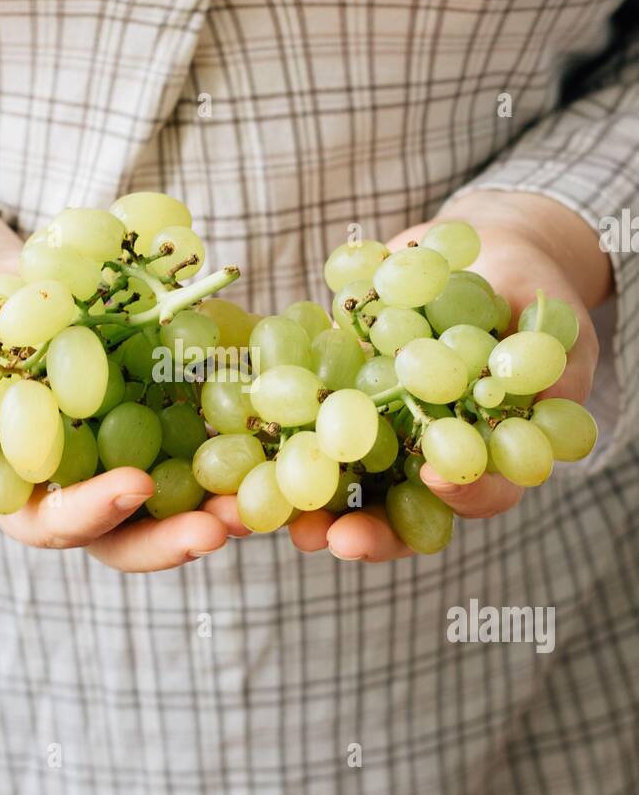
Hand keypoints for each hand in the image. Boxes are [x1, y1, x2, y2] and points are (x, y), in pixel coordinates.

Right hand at [0, 207, 227, 570]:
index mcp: (26, 497)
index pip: (59, 523)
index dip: (94, 513)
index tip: (133, 487)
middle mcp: (85, 490)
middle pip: (131, 535)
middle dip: (175, 538)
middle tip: (221, 527)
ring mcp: (130, 459)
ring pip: (178, 501)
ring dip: (221, 505)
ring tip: (263, 499)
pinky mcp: (166, 421)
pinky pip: (206, 442)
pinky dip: (238, 447)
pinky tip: (273, 436)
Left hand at [206, 193, 612, 561]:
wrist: (477, 253)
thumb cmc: (526, 282)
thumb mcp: (546, 310)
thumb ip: (540, 353)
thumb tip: (550, 382)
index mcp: (496, 448)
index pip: (488, 490)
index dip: (462, 493)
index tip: (429, 480)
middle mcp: (439, 457)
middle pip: (409, 515)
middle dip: (372, 533)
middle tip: (336, 541)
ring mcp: (390, 440)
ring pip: (355, 493)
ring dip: (318, 511)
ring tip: (283, 522)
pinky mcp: (345, 408)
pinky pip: (312, 437)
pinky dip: (280, 450)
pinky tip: (246, 453)